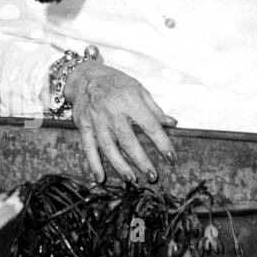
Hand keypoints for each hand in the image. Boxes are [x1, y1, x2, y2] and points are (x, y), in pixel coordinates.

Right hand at [64, 61, 176, 181]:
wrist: (84, 76)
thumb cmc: (115, 82)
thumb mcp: (138, 89)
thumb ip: (154, 109)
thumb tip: (172, 123)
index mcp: (130, 100)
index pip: (150, 125)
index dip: (162, 142)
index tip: (171, 157)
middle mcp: (112, 111)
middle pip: (128, 140)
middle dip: (141, 160)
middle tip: (152, 176)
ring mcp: (96, 120)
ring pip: (109, 147)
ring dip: (120, 166)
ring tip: (132, 180)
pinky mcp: (83, 126)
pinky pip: (88, 147)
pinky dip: (94, 164)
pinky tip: (100, 178)